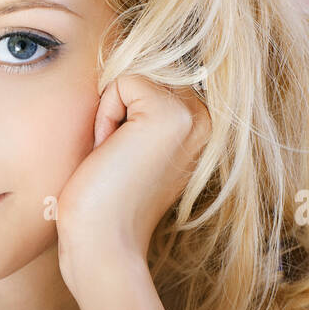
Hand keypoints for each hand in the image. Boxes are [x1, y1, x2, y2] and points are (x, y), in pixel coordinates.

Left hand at [56, 74, 210, 301]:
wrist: (102, 245)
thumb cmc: (103, 204)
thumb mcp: (131, 148)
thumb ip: (140, 111)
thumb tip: (124, 64)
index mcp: (200, 125)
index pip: (147, 80)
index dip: (121, 114)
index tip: (123, 160)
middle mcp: (206, 117)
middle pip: (140, 73)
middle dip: (116, 111)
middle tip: (116, 160)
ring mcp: (193, 115)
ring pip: (131, 75)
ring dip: (108, 115)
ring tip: (115, 158)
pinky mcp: (171, 114)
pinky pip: (121, 82)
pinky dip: (104, 116)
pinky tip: (110, 153)